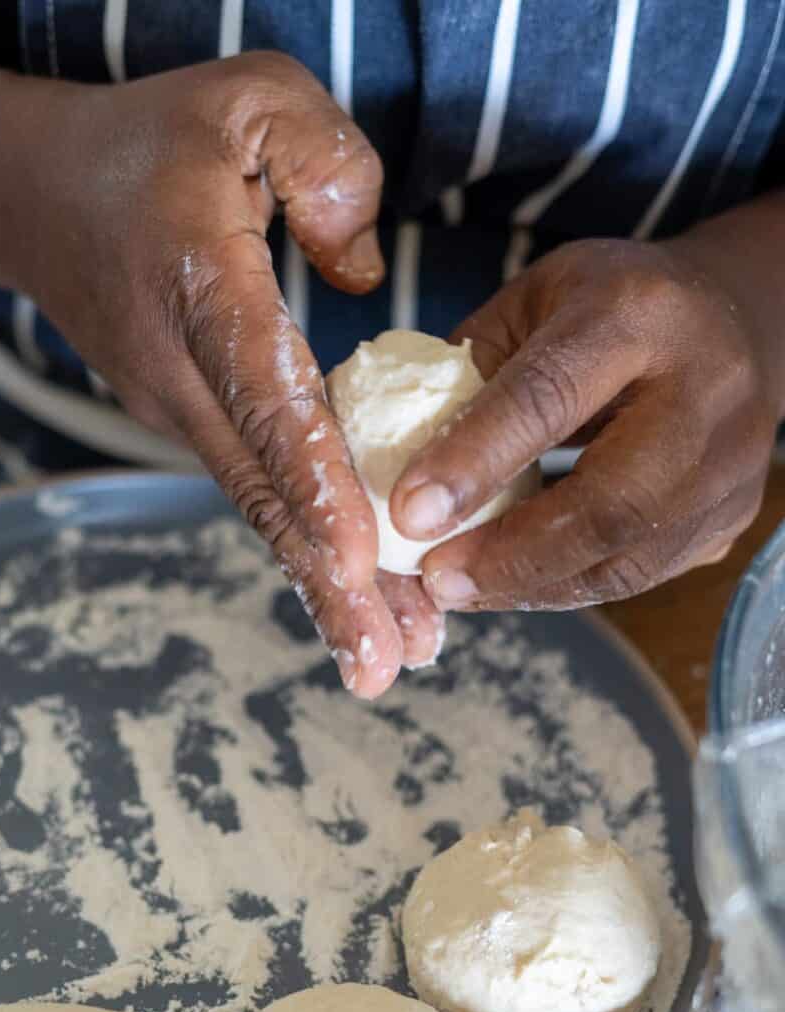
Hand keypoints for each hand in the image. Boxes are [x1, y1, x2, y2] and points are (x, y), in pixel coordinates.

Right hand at [6, 52, 443, 692]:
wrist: (34, 199)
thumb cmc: (150, 144)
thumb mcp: (247, 97)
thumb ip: (322, 159)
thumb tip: (363, 271)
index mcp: (197, 286)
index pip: (261, 389)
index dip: (311, 473)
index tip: (357, 552)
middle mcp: (183, 373)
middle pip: (261, 488)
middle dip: (326, 580)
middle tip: (386, 661)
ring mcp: (182, 413)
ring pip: (261, 509)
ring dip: (322, 589)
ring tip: (387, 662)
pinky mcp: (195, 429)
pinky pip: (258, 496)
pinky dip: (307, 553)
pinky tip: (358, 608)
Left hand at [388, 235, 781, 611]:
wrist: (737, 319)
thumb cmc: (611, 308)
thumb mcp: (534, 302)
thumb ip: (470, 372)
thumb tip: (393, 458)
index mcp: (637, 313)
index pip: (549, 398)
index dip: (475, 462)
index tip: (409, 514)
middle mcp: (704, 390)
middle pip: (606, 503)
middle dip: (510, 554)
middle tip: (436, 578)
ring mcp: (730, 465)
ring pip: (625, 558)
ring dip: (531, 585)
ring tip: (462, 590)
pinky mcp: (729, 519)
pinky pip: (639, 574)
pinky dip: (565, 586)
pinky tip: (513, 583)